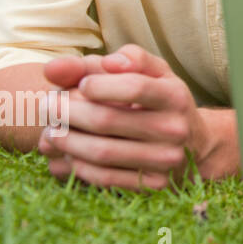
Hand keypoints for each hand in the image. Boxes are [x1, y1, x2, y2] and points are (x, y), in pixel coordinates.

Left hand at [37, 45, 221, 190]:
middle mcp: (174, 128)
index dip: (99, 84)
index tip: (81, 84)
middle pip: (107, 120)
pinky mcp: (153, 185)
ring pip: (101, 152)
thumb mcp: (153, 73)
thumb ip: (125, 58)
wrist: (195, 144)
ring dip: (65, 140)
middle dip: (66, 111)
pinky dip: (78, 165)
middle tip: (47, 105)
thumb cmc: (161, 100)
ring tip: (51, 129)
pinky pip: (104, 177)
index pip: (134, 87)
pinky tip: (68, 153)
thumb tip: (97, 63)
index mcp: (175, 95)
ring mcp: (165, 160)